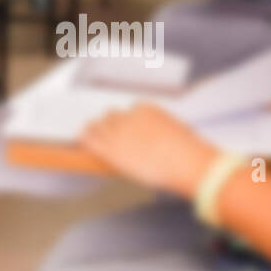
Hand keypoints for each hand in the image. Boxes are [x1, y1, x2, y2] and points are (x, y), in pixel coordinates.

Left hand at [80, 103, 219, 198]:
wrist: (183, 161)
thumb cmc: (187, 151)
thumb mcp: (176, 132)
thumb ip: (163, 131)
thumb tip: (162, 141)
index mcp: (146, 109)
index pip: (130, 111)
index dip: (127, 123)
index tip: (129, 132)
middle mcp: (129, 116)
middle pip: (111, 116)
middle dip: (112, 126)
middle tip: (114, 138)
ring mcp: (118, 131)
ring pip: (99, 126)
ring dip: (98, 132)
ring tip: (93, 138)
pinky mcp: (110, 147)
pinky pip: (90, 139)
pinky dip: (86, 139)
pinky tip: (83, 142)